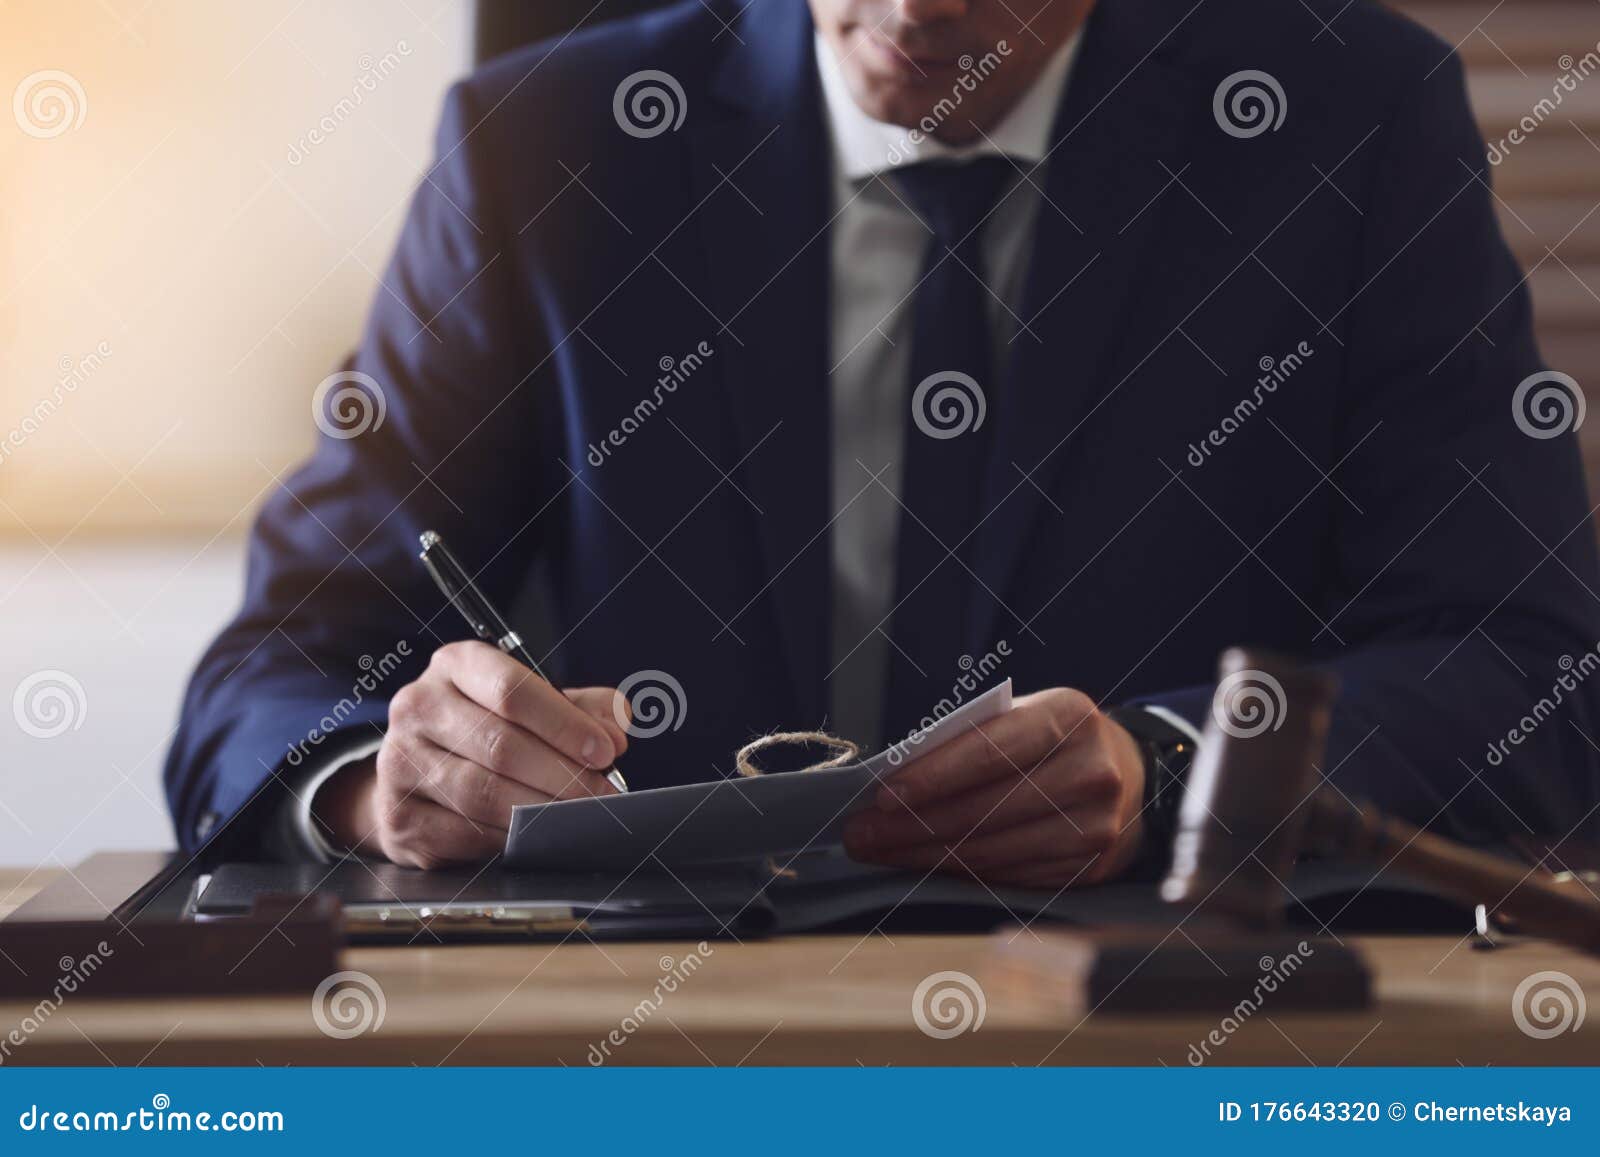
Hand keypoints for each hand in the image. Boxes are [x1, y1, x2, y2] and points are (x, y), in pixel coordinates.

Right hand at [316, 641, 627, 867]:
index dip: (565, 725)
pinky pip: (466, 834)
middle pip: (502, 745)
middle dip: (564, 775)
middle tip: (603, 794)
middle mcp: (418, 707)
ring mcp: (401, 762)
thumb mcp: (535, 705)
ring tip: (580, 817)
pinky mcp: (401, 817)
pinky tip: (536, 836)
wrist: (418, 776)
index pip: (512, 691)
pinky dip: (510, 839)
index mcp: (455, 666)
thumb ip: (581, 709)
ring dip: (542, 810)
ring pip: (484, 793)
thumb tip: (616, 728)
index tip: (606, 750)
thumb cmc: (486, 732)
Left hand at [841, 688, 1146, 887]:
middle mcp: (1090, 772)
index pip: (990, 750)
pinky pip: (1008, 876)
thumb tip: (894, 779)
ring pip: (991, 851)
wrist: (1132, 777)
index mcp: (1070, 716)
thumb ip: (971, 739)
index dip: (932, 776)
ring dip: (924, 855)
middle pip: (983, 810)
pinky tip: (924, 864)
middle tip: (859, 833)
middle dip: (910, 825)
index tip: (880, 795)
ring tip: (879, 850)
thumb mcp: (1024, 717)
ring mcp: (1095, 826)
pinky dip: (958, 872)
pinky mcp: (1090, 868)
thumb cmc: (1053, 741)